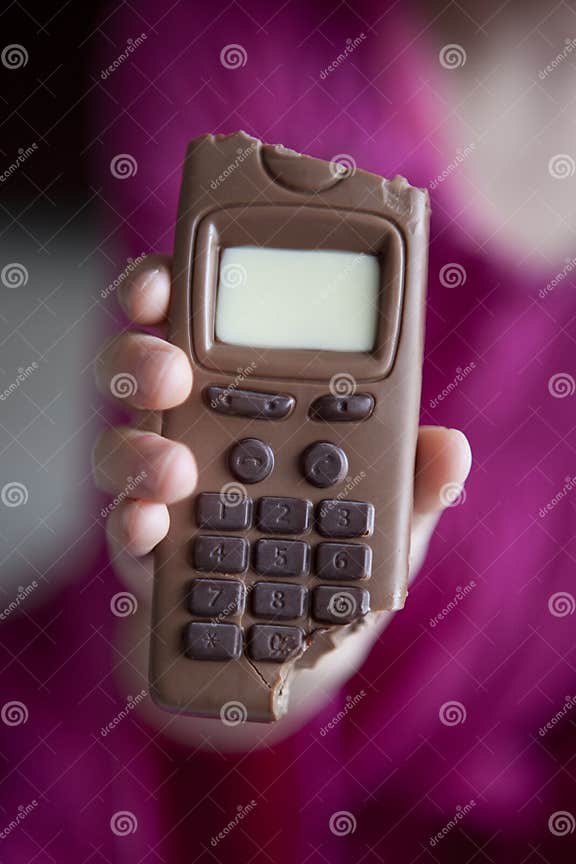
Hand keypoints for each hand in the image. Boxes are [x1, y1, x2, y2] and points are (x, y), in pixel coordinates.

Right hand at [92, 257, 471, 747]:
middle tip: (169, 373)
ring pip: (118, 442)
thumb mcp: (389, 522)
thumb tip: (450, 448)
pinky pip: (123, 525)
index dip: (178, 293)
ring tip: (174, 474)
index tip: (168, 278)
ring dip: (134, 448)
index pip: (208, 328)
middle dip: (144, 357)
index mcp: (256, 402)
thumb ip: (414, 485)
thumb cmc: (340, 564)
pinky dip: (132, 524)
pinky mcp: (148, 548)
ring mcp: (166, 489)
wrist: (295, 649)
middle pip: (143, 370)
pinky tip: (150, 528)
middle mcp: (200, 433)